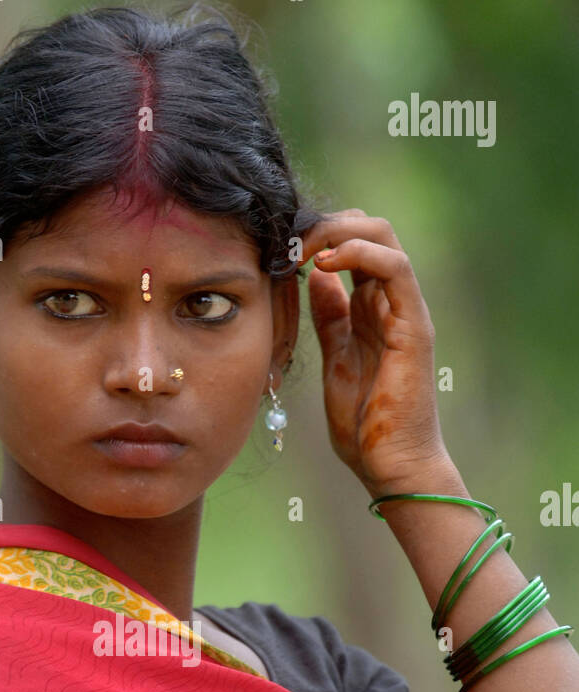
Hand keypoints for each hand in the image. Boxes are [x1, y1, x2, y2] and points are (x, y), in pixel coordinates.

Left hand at [301, 209, 449, 493]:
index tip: (279, 250)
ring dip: (337, 232)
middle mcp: (391, 303)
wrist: (391, 465)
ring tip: (302, 249)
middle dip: (324, 226)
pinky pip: (395, 268)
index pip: (351, 247)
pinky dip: (360, 253)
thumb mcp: (335, 360)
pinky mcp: (414, 325)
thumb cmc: (364, 426)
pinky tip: (325, 264)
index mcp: (372, 310)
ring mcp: (405, 311)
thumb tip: (313, 278)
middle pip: (367, 231)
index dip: (316, 237)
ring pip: (382, 237)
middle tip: (287, 243)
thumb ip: (329, 318)